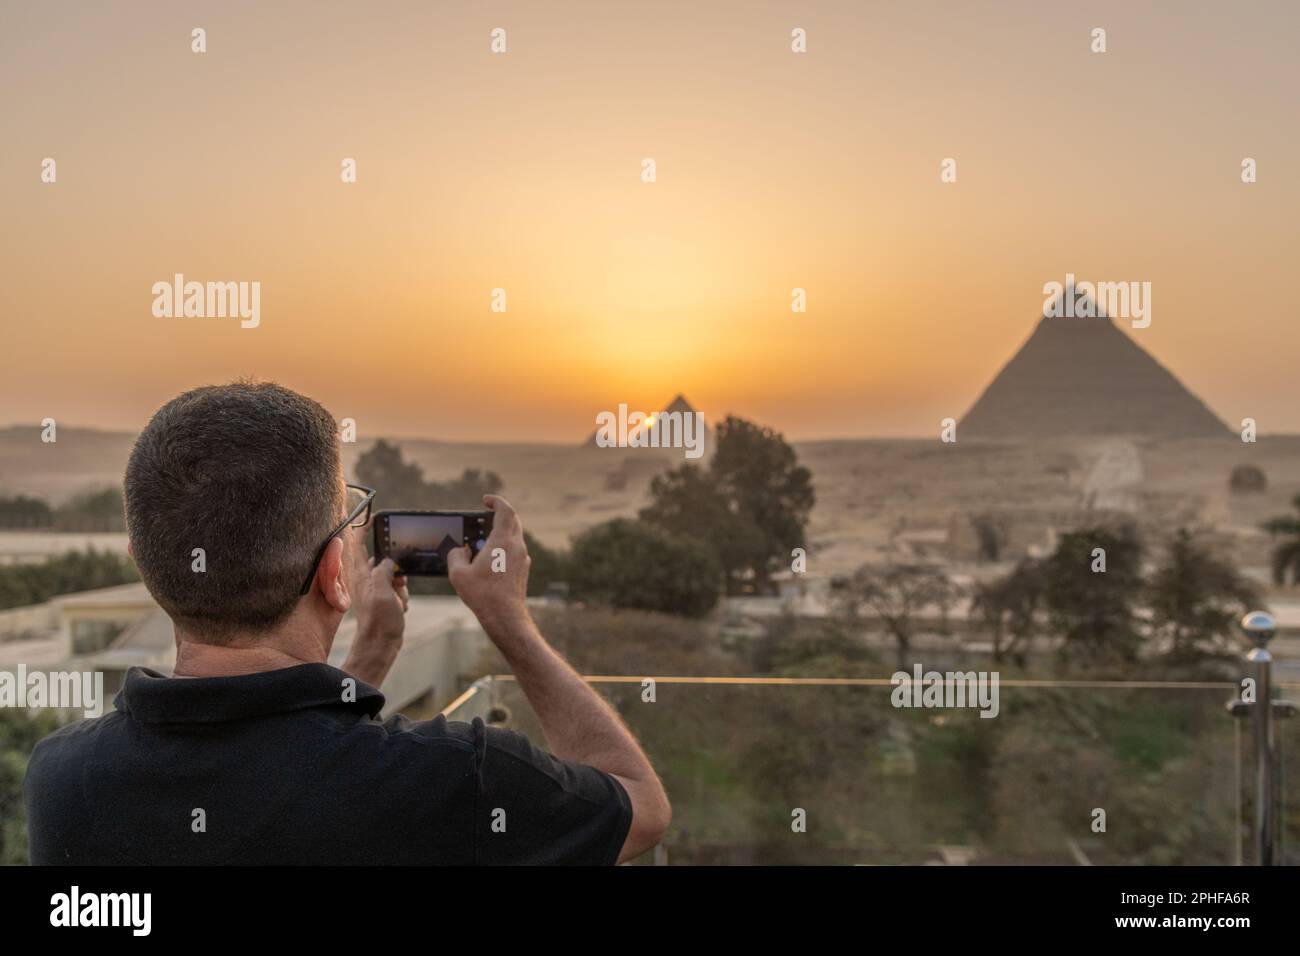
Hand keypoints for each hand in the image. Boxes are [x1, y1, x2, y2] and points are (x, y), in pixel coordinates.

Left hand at [343, 527, 408, 684]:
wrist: (382, 645)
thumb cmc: (379, 621)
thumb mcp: (383, 591)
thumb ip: (384, 571)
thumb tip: (389, 560)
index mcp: (361, 575)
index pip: (359, 545)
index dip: (364, 530)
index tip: (373, 518)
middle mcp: (367, 580)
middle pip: (384, 561)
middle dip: (396, 569)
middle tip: (398, 582)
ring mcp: (376, 589)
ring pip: (395, 575)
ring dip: (401, 586)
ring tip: (398, 601)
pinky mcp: (384, 599)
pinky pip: (399, 589)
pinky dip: (402, 596)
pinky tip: (400, 607)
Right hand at [447, 494, 530, 635]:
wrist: (505, 616)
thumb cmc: (483, 595)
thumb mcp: (458, 573)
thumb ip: (456, 555)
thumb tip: (461, 550)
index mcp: (503, 541)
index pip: (505, 511)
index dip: (496, 501)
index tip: (486, 500)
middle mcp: (517, 546)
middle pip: (513, 521)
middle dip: (500, 514)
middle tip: (486, 515)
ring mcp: (522, 559)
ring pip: (515, 535)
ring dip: (502, 531)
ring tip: (484, 539)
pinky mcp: (523, 570)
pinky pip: (515, 550)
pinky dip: (504, 546)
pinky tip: (491, 558)